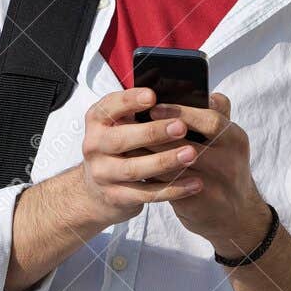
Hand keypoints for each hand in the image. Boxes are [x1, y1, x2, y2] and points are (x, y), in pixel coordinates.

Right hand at [72, 86, 208, 230]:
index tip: (152, 96)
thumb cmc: (118, 148)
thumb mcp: (119, 125)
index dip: (130, 101)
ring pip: (134, 169)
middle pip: (121, 139)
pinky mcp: (116, 197)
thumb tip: (179, 93)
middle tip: (181, 127)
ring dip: (165, 161)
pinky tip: (195, 182)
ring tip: (192, 154)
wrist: (96, 190)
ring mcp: (103, 174)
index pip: (110, 106)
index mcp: (97, 121)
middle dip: (152, 132)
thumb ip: (139, 111)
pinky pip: (147, 194)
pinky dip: (173, 189)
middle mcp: (94, 146)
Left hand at [146, 92, 270, 257]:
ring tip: (126, 140)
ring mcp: (214, 185)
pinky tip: (133, 164)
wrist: (236, 217)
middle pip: (186, 143)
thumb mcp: (228, 141)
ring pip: (172, 165)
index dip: (180, 112)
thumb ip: (216, 115)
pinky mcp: (198, 204)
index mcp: (235, 138)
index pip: (210, 119)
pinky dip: (148, 173)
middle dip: (155, 132)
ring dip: (147, 153)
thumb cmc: (224, 168)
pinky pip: (167, 186)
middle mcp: (229, 162)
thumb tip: (198, 90)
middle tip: (131, 122)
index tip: (154, 106)